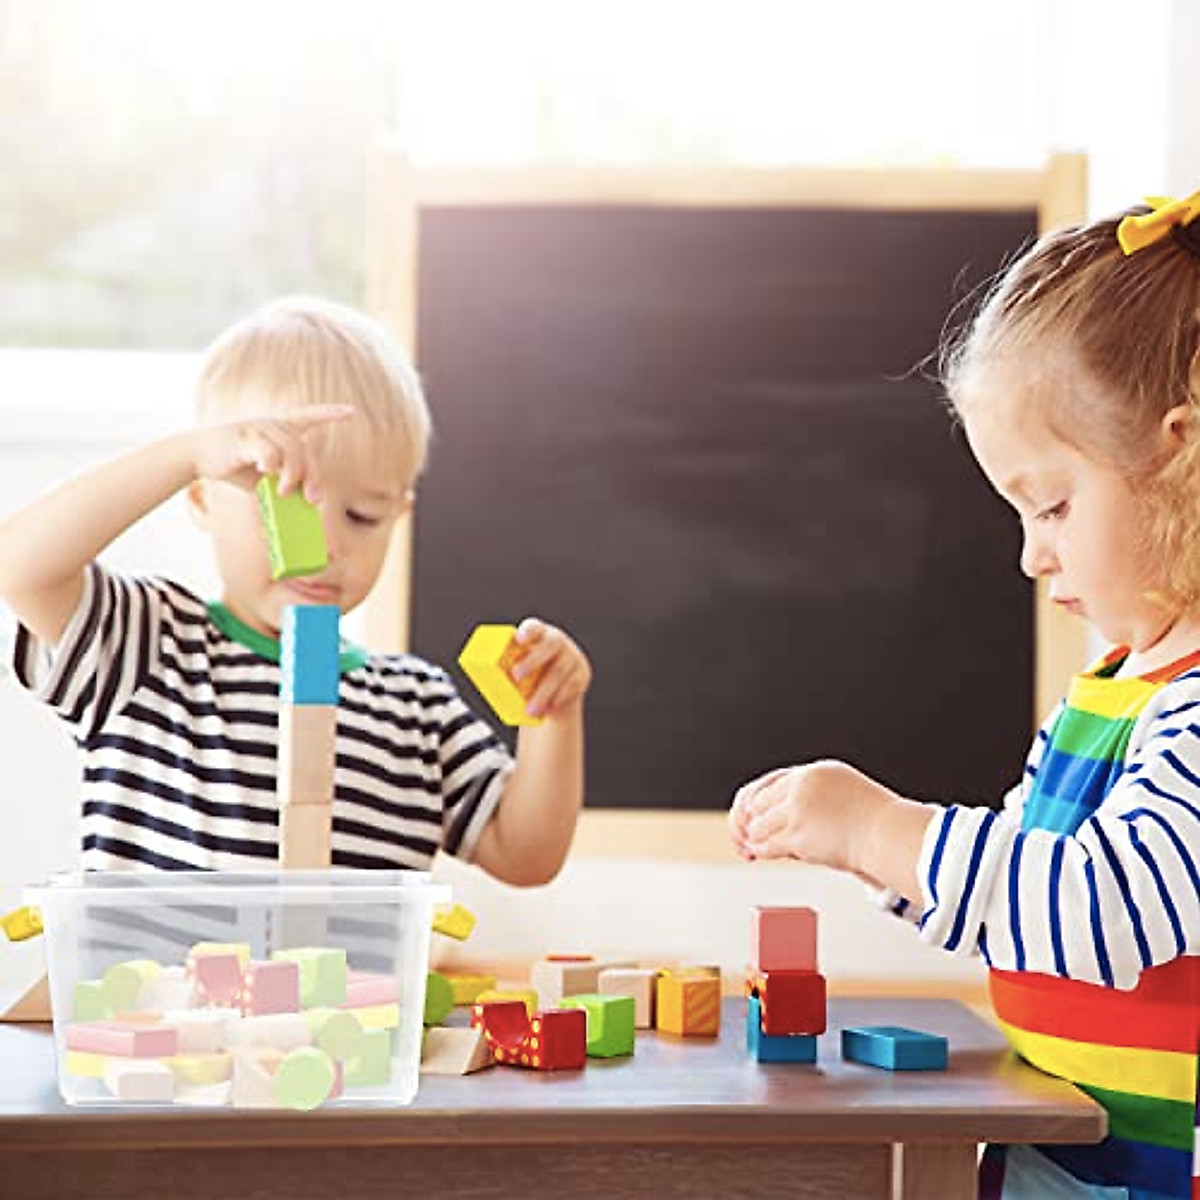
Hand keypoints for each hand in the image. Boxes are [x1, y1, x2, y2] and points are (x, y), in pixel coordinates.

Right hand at [190, 405, 353, 501]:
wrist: (196, 456)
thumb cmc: (233, 465)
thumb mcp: (263, 476)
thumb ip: (284, 482)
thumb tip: (304, 506)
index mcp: (279, 428)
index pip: (308, 416)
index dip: (330, 413)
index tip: (351, 412)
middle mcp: (272, 424)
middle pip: (305, 450)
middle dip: (313, 477)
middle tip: (312, 500)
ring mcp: (259, 428)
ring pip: (292, 451)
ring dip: (293, 475)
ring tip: (284, 491)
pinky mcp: (244, 437)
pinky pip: (269, 451)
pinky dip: (272, 463)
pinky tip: (266, 471)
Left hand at [509, 618, 591, 718]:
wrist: (554, 691)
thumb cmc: (528, 677)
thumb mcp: (517, 667)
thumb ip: (506, 666)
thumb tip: (482, 674)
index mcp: (538, 634)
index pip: (534, 627)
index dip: (528, 631)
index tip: (518, 639)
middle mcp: (557, 640)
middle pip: (550, 645)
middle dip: (532, 660)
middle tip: (515, 676)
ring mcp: (572, 655)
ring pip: (559, 671)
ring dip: (543, 692)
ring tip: (530, 709)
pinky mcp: (582, 673)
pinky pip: (572, 685)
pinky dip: (559, 698)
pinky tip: (549, 708)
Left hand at [729, 759, 897, 874]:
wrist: (889, 836)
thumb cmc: (873, 823)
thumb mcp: (842, 793)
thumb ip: (813, 797)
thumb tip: (782, 813)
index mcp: (814, 772)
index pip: (771, 783)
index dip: (759, 802)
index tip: (751, 815)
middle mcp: (803, 785)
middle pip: (760, 802)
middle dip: (755, 822)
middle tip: (746, 836)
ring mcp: (799, 808)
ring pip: (759, 825)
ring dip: (758, 839)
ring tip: (758, 848)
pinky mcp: (798, 834)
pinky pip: (766, 845)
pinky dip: (760, 851)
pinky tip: (760, 855)